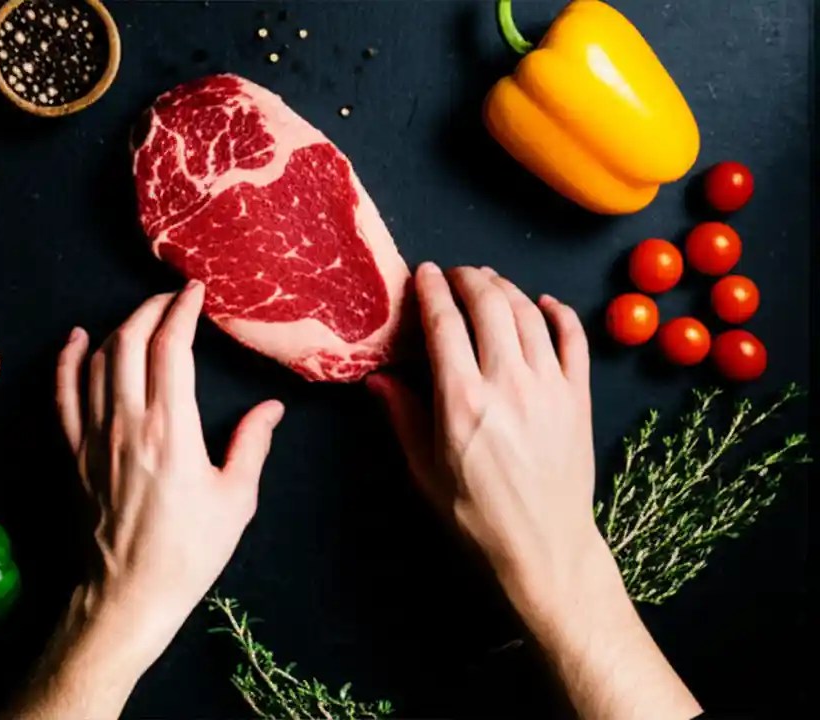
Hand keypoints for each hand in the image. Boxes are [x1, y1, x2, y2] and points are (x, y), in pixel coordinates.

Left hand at [57, 280, 283, 654]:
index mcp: (171, 428)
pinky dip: (67, 360)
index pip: (171, 347)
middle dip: (150, 309)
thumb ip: (252, 444)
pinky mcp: (73, 452)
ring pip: (97, 360)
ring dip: (118, 328)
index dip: (182, 310)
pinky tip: (75, 338)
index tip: (194, 292)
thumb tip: (272, 407)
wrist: (128, 594)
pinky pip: (62, 394)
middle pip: (129, 341)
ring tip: (142, 317)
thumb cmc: (188, 552)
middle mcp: (127, 422)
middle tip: (172, 299)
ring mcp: (93, 435)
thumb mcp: (236, 500)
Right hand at [369, 263, 700, 719]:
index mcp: (461, 400)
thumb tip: (379, 379)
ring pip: (529, 314)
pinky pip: (574, 339)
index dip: (431, 289)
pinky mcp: (578, 397)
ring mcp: (549, 386)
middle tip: (455, 273)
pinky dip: (559, 313)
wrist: (543, 547)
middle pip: (489, 305)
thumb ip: (404, 417)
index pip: (444, 323)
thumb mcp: (424, 471)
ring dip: (506, 289)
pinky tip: (544, 303)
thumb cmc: (475, 516)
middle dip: (469, 279)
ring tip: (489, 282)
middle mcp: (507, 382)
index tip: (424, 272)